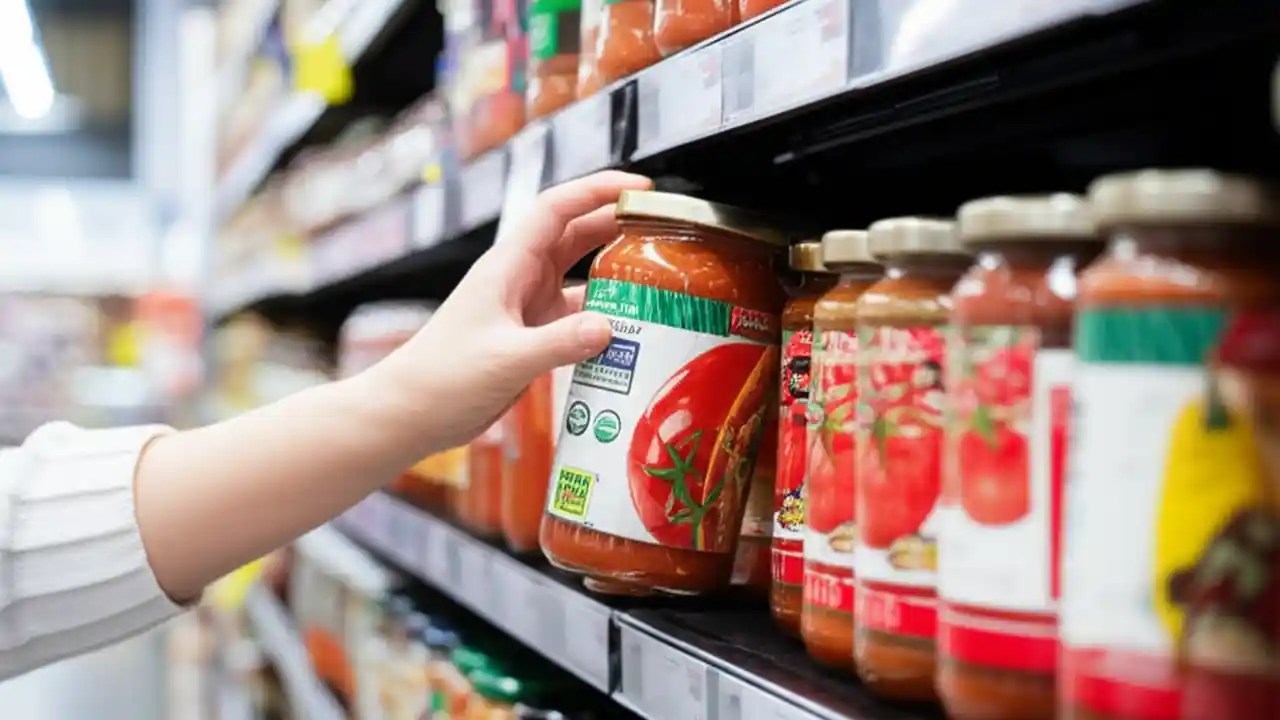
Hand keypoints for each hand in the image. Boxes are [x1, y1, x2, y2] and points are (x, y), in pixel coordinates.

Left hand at [369, 170, 652, 451]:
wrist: (411, 412)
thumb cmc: (443, 377)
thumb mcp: (505, 359)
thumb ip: (559, 344)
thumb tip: (611, 327)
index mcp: (508, 266)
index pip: (557, 209)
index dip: (597, 189)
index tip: (638, 189)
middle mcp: (520, 278)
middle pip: (576, 235)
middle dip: (617, 225)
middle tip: (663, 227)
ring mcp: (527, 307)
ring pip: (580, 276)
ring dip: (615, 273)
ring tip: (659, 275)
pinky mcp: (532, 337)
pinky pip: (578, 317)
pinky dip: (605, 319)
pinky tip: (631, 330)